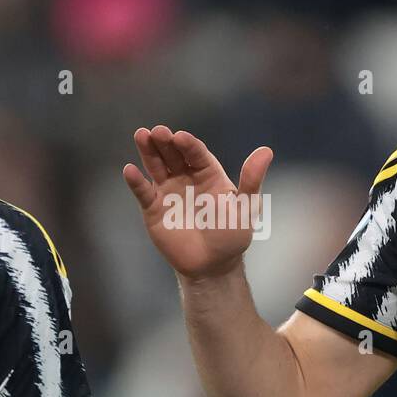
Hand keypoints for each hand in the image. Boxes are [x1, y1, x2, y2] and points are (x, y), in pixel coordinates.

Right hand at [122, 125, 272, 279]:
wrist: (212, 265)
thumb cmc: (231, 235)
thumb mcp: (245, 207)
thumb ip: (251, 180)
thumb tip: (266, 151)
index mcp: (208, 173)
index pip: (196, 153)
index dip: (188, 144)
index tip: (180, 136)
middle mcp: (186, 177)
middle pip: (173, 154)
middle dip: (165, 142)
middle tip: (157, 131)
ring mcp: (168, 191)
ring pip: (156, 166)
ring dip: (148, 151)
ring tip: (141, 135)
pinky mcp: (153, 208)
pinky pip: (143, 192)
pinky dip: (136, 181)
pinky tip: (130, 170)